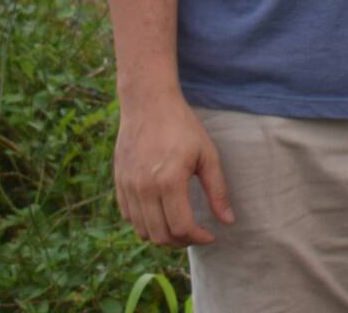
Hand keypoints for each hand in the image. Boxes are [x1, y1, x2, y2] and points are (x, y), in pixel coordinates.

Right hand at [113, 89, 233, 246]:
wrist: (149, 105)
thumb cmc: (183, 127)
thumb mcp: (207, 155)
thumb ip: (217, 190)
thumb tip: (228, 221)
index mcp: (169, 182)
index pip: (181, 228)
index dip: (198, 238)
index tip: (210, 235)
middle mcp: (144, 189)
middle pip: (160, 236)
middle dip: (181, 242)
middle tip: (196, 233)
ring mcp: (128, 188)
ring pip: (142, 231)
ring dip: (162, 236)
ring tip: (180, 226)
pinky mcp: (119, 184)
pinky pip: (129, 217)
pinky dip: (145, 223)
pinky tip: (161, 213)